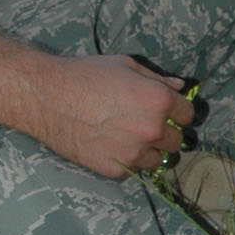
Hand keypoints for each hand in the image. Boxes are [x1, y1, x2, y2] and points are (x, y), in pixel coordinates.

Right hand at [27, 54, 195, 179]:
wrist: (47, 97)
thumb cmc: (86, 75)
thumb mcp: (125, 65)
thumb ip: (156, 78)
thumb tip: (178, 87)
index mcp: (159, 101)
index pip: (187, 114)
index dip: (178, 111)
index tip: (168, 111)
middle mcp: (151, 129)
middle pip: (176, 141)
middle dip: (166, 132)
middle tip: (146, 125)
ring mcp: (133, 152)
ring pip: (157, 159)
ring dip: (150, 150)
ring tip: (130, 138)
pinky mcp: (114, 169)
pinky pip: (132, 169)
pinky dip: (127, 160)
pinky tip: (111, 146)